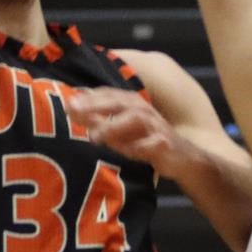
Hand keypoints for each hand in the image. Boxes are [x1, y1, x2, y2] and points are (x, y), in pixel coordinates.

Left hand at [68, 88, 193, 177]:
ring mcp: (156, 126)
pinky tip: (124, 152)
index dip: (88, 96)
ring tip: (95, 135)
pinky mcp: (165, 144)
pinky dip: (138, 147)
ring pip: (135, 119)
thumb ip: (100, 115)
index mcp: (132, 103)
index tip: (67, 101)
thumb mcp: (122, 126)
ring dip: (114, 126)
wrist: (183, 157)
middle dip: (96, 104)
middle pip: (119, 102)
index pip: (108, 94)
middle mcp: (143, 110)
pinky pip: (151, 144)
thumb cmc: (147, 139)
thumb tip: (72, 105)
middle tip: (74, 111)